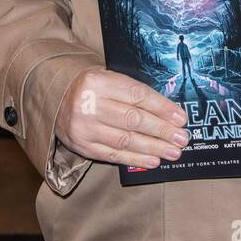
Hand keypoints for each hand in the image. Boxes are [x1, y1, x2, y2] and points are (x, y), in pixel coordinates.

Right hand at [55, 66, 189, 168]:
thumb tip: (169, 113)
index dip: (162, 108)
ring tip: (173, 152)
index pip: (137, 95)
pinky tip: (154, 160)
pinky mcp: (82, 146)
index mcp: (98, 81)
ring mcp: (84, 127)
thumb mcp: (110, 80)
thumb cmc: (94, 89)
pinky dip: (136, 159)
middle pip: (133, 119)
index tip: (180, 118)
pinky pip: (114, 155)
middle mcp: (89, 104)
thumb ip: (135, 93)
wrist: (58, 99)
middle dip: (161, 131)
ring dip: (153, 148)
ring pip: (125, 140)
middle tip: (182, 138)